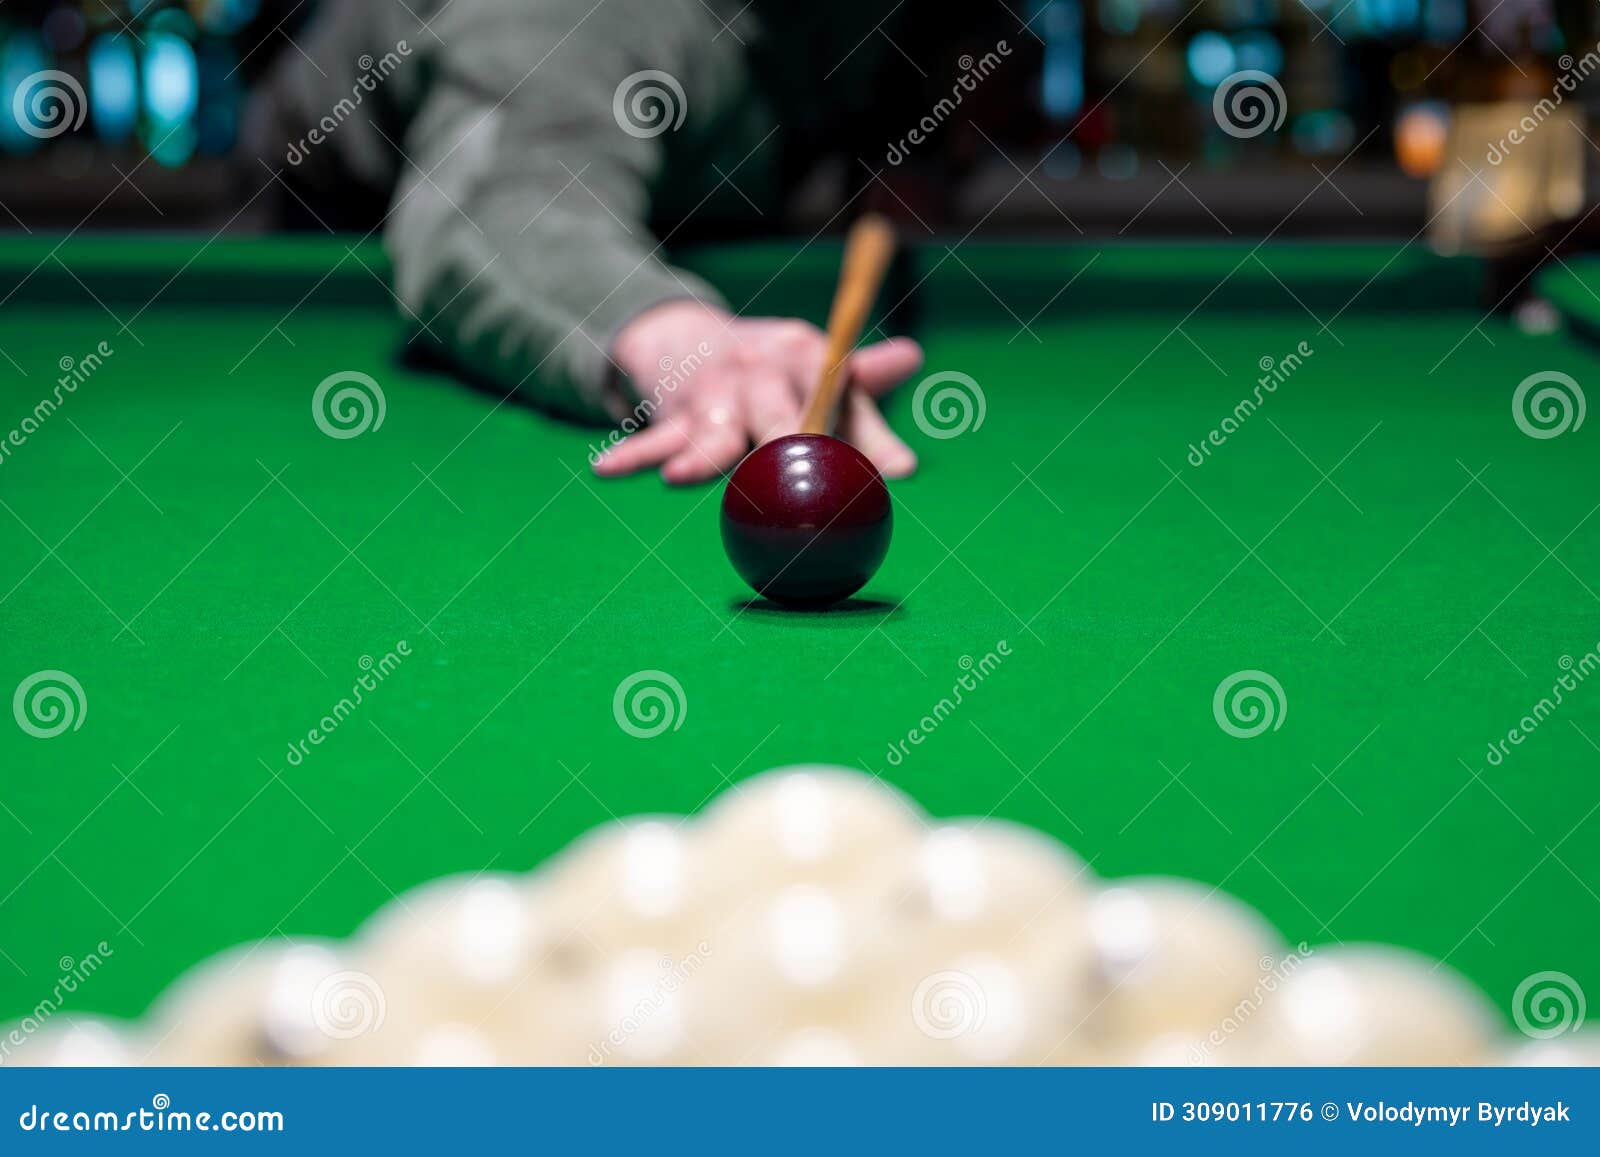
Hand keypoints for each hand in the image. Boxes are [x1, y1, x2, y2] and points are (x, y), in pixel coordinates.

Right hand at [593, 299, 921, 484]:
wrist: (695, 337)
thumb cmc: (780, 372)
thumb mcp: (823, 372)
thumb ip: (864, 393)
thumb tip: (914, 398)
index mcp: (808, 357)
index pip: (846, 398)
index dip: (874, 436)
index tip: (901, 471)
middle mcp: (760, 371)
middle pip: (776, 412)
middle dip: (783, 441)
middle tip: (795, 469)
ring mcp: (714, 393)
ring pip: (710, 431)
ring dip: (696, 455)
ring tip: (681, 479)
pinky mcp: (676, 415)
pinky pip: (653, 439)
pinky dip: (631, 455)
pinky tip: (606, 470)